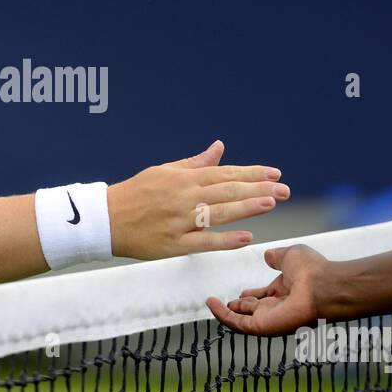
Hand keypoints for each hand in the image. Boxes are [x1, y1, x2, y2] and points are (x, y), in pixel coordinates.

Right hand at [107, 140, 288, 259]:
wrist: (106, 219)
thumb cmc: (136, 193)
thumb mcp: (165, 171)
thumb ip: (195, 162)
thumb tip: (219, 147)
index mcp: (184, 179)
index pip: (225, 173)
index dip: (252, 173)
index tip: (274, 174)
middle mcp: (185, 197)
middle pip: (228, 191)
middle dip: (258, 189)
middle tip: (284, 190)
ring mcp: (180, 221)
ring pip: (219, 213)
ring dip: (247, 207)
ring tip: (271, 203)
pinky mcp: (174, 243)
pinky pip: (203, 241)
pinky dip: (225, 240)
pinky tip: (245, 238)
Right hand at [205, 244, 327, 335]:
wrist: (321, 286)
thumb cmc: (313, 271)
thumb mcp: (289, 255)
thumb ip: (276, 256)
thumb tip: (268, 255)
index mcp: (285, 292)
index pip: (264, 296)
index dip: (252, 294)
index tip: (242, 291)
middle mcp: (278, 308)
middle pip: (254, 311)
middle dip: (240, 308)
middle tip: (228, 303)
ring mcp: (270, 318)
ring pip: (243, 320)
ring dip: (226, 313)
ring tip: (212, 304)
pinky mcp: (262, 327)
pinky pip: (238, 324)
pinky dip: (222, 316)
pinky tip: (212, 305)